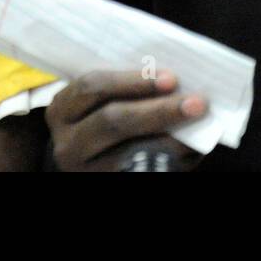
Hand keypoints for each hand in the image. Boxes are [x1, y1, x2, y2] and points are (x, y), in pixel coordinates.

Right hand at [46, 70, 205, 170]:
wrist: (91, 162)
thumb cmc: (101, 120)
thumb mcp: (96, 103)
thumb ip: (121, 89)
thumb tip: (171, 78)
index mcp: (61, 110)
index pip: (93, 87)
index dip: (133, 81)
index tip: (171, 78)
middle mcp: (67, 144)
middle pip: (113, 120)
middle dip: (158, 109)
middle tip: (195, 102)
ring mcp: (86, 171)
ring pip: (131, 152)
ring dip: (172, 137)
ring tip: (199, 123)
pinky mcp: (106, 183)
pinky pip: (141, 171)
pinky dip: (171, 158)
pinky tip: (191, 147)